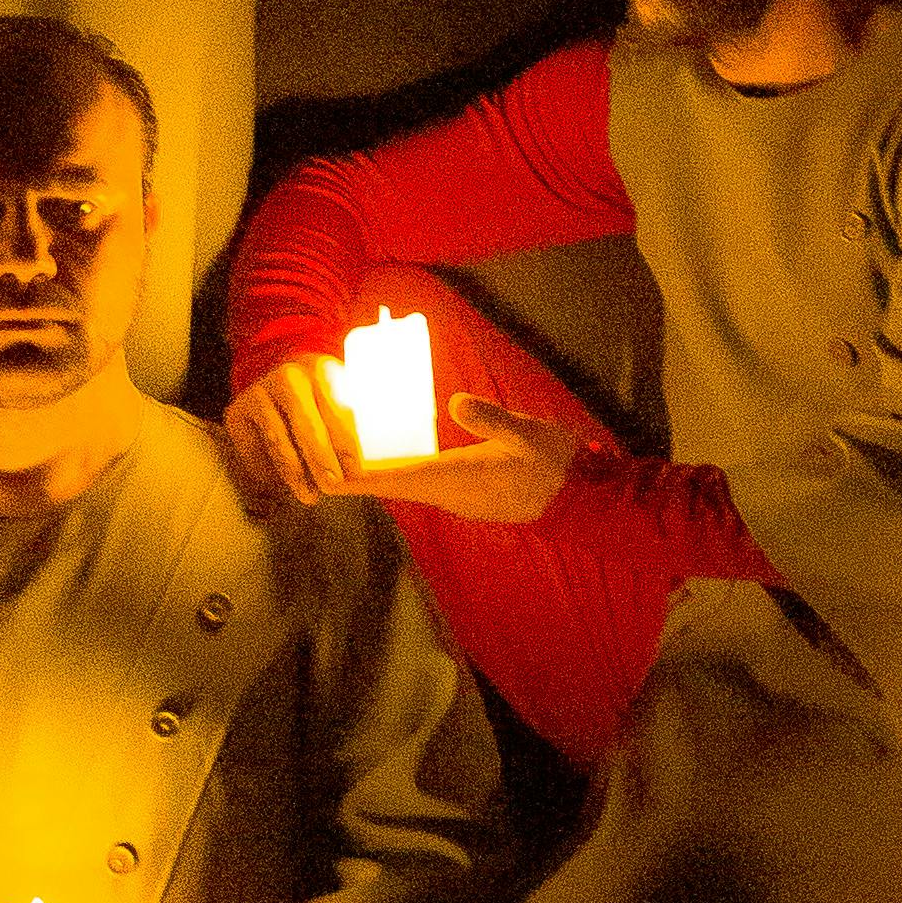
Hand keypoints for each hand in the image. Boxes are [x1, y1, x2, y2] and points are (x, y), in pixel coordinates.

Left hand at [224, 362, 577, 524]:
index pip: (393, 479)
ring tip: (351, 454)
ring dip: (379, 474)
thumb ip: (490, 418)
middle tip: (323, 457)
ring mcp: (460, 500)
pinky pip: (426, 485)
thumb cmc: (555, 464)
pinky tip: (400, 457)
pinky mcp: (470, 498)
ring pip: (408, 486)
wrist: (582, 499)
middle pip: (392, 485)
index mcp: (455, 478)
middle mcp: (449, 494)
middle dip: (357, 473)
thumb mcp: (526, 432)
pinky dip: (404, 473)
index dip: (354, 477)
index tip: (319, 477)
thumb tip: (457, 402)